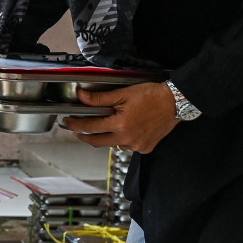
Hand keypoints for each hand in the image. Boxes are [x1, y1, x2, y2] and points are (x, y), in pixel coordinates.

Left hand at [62, 82, 177, 154]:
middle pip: (98, 142)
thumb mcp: (123, 94)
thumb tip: (80, 96)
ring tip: (105, 126)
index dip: (76, 125)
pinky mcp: (145, 148)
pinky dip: (123, 139)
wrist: (175, 102)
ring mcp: (137, 146)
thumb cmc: (151, 95)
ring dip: (106, 137)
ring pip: (113, 144)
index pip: (90, 128)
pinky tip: (125, 130)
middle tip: (77, 130)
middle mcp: (127, 139)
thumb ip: (100, 98)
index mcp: (120, 125)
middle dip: (85, 136)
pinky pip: (128, 146)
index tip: (67, 122)